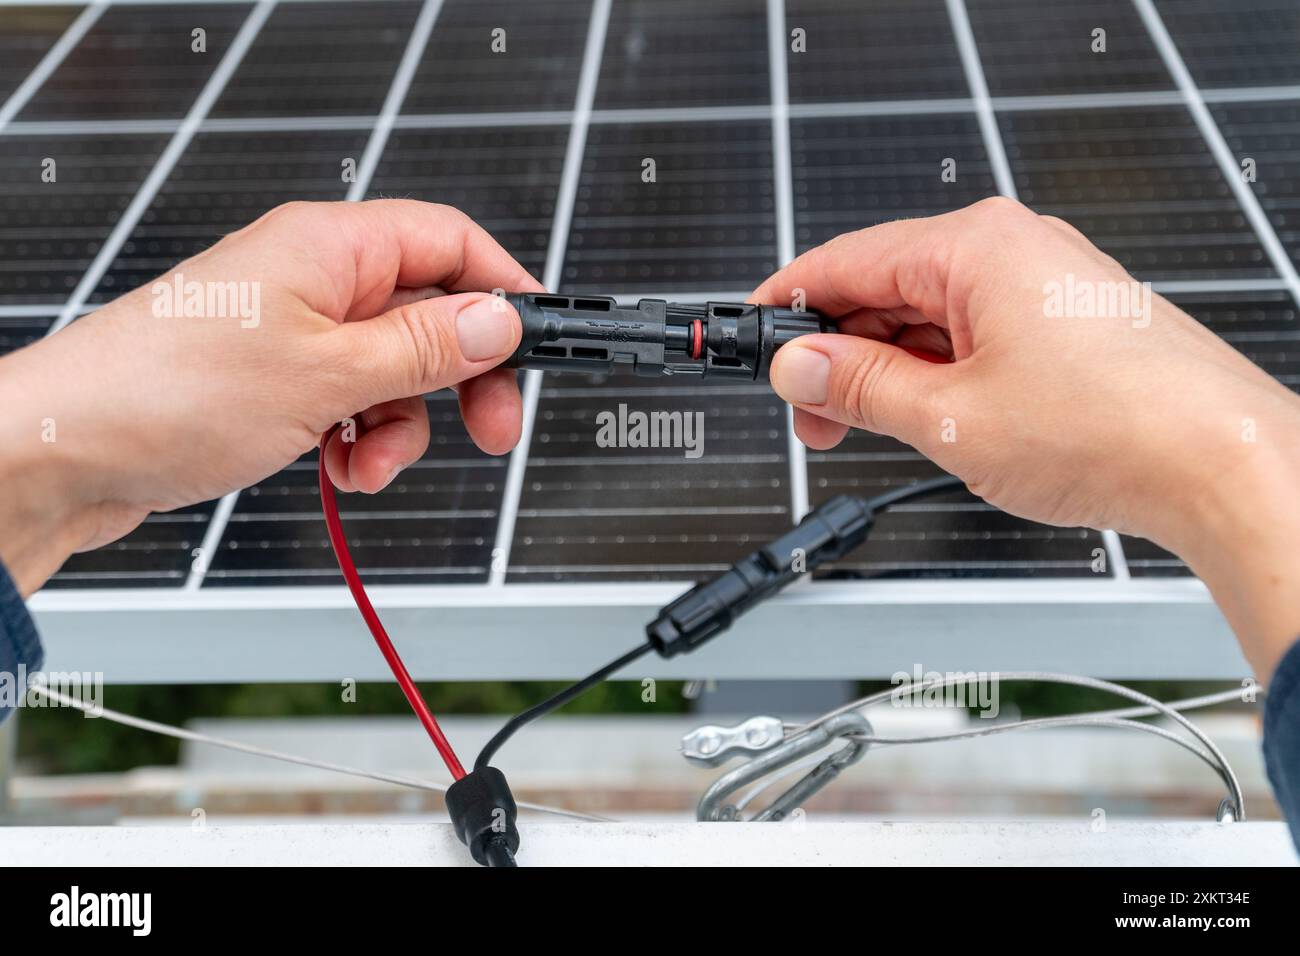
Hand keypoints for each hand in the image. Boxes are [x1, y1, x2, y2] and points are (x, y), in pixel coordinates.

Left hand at [0, 200, 540, 593]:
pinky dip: (359, 438)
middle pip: (430, 313)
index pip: (450, 241)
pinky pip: (351, 400)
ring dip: (401, 427)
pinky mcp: (273, 378)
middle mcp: (315, 279)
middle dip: (461, 378)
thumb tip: (498, 321)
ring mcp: (293, 330)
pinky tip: (336, 464)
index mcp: (331, 247)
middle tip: (490, 430)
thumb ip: (424, 347)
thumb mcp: (327, 372)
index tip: (537, 345)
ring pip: (394, 370)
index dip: (502, 290)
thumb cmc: (165, 391)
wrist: (62, 451)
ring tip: (368, 464)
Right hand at [752, 197, 1299, 677]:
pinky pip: (974, 333)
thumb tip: (800, 366)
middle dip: (838, 356)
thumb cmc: (1116, 429)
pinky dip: (938, 374)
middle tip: (811, 416)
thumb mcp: (951, 417)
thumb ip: (859, 387)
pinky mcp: (1065, 319)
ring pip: (929, 317)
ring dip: (888, 373)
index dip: (788, 305)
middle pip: (886, 289)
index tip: (753, 342)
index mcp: (976, 247)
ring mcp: (1044, 282)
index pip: (845, 260)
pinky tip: (928, 419)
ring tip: (869, 431)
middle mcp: (1013, 248)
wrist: (1223, 464)